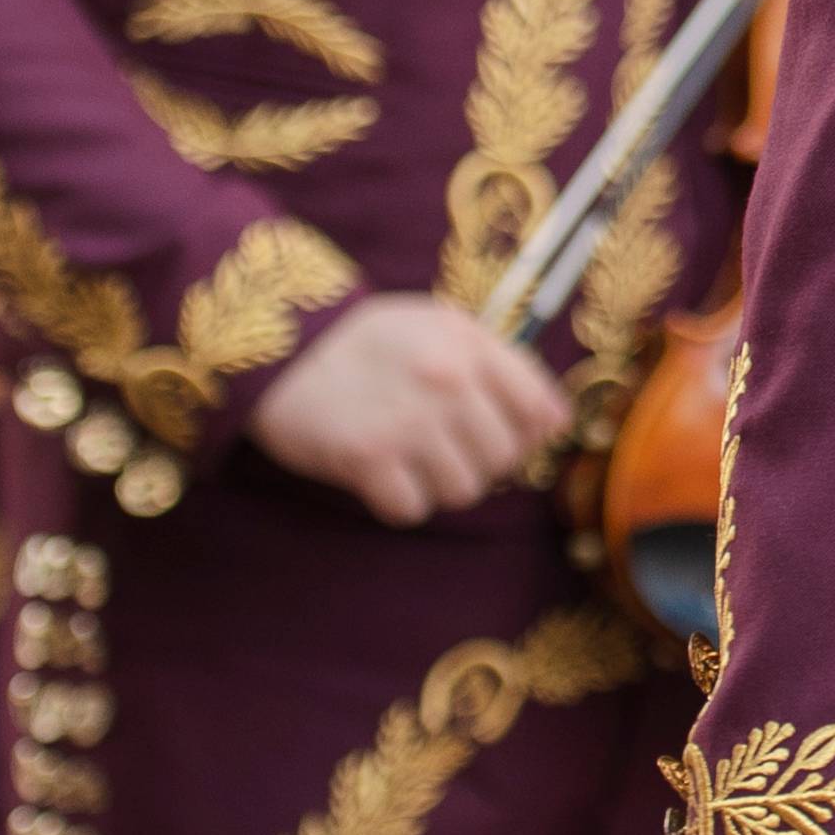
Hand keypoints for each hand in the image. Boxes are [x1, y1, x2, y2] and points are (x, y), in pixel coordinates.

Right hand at [246, 295, 569, 523]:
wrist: (281, 351)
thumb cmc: (365, 342)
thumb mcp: (436, 325)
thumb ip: (496, 362)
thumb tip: (553, 420)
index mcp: (470, 344)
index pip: (542, 409)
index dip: (529, 433)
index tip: (503, 435)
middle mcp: (448, 382)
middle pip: (505, 458)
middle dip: (480, 461)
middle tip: (443, 448)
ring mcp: (409, 422)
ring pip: (464, 489)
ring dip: (439, 484)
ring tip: (410, 459)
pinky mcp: (368, 458)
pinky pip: (412, 509)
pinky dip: (398, 501)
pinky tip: (381, 474)